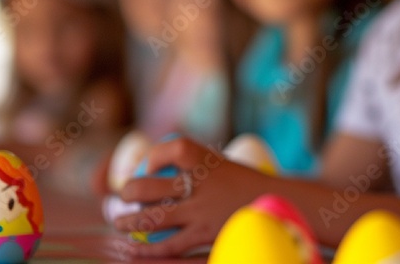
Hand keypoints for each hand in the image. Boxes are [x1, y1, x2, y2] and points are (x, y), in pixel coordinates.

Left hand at [113, 136, 267, 256]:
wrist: (279, 204)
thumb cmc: (245, 184)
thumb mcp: (222, 165)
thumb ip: (196, 167)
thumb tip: (158, 170)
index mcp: (208, 160)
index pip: (172, 150)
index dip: (153, 157)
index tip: (148, 165)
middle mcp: (202, 183)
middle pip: (149, 187)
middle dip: (129, 192)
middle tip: (124, 196)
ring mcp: (202, 210)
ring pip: (152, 218)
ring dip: (129, 222)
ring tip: (120, 223)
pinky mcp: (205, 234)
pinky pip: (169, 245)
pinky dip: (149, 249)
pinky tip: (137, 250)